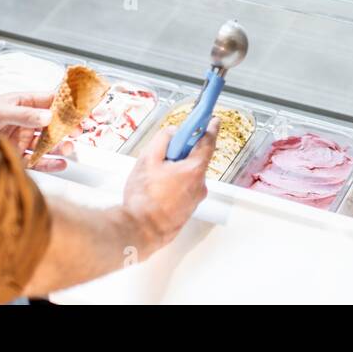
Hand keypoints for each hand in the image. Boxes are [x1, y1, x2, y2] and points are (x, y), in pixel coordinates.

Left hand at [0, 92, 74, 172]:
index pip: (48, 100)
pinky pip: (37, 160)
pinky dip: (50, 163)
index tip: (79, 108)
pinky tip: (60, 163)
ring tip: (68, 148)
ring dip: (59, 146)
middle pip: (51, 123)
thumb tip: (48, 116)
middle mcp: (24, 121)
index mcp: (21, 103)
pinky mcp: (17, 157)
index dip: (65, 103)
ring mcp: (21, 140)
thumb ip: (24, 115)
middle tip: (78, 131)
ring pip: (46, 143)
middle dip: (66, 127)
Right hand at [120, 119, 217, 257]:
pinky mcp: (187, 211)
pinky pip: (183, 190)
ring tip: (153, 178)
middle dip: (181, 154)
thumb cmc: (144, 199)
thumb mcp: (148, 160)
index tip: (212, 120)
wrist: (140, 231)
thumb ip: (163, 140)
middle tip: (163, 154)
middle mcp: (199, 186)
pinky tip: (156, 190)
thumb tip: (172, 133)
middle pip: (195, 160)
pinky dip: (173, 185)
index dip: (209, 128)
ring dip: (175, 172)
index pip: (208, 142)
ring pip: (187, 176)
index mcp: (194, 170)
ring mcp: (194, 200)